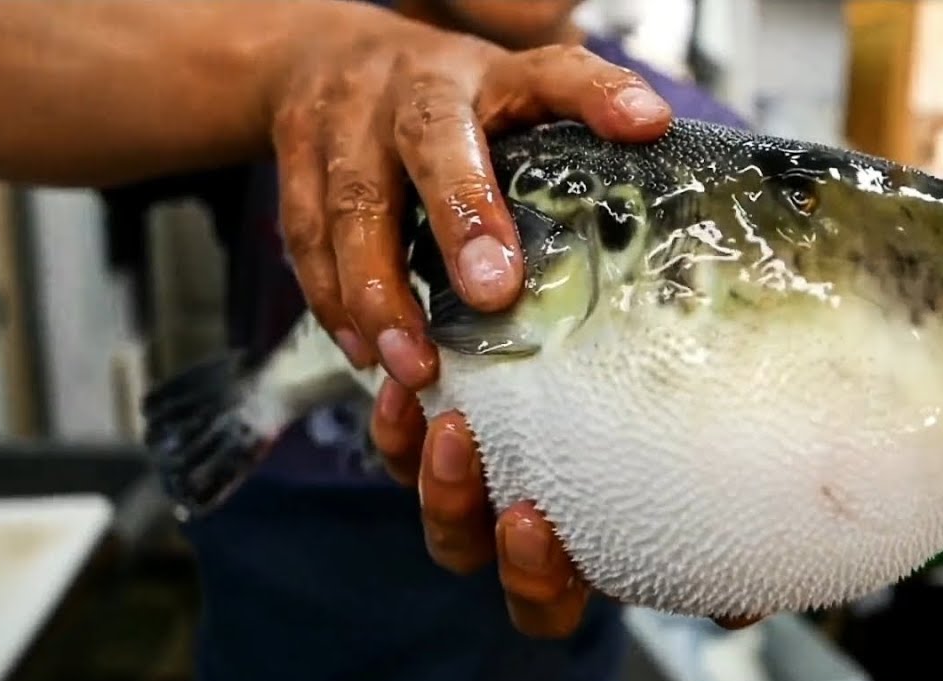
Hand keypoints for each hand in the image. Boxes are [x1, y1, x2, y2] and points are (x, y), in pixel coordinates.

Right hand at [268, 6, 672, 387]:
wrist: (317, 54)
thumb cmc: (439, 97)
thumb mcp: (504, 96)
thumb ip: (564, 132)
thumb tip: (648, 174)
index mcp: (486, 73)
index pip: (551, 71)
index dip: (597, 95)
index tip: (644, 125)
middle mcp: (412, 87)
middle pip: (433, 142)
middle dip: (461, 218)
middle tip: (491, 294)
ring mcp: (344, 120)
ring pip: (352, 204)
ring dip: (380, 291)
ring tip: (415, 364)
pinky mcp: (294, 158)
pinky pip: (304, 237)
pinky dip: (331, 300)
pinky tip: (363, 351)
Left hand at [370, 379, 764, 637]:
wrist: (628, 299)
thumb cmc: (690, 382)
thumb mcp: (726, 455)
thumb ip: (739, 527)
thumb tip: (736, 608)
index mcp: (582, 543)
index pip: (544, 601)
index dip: (533, 579)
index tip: (535, 522)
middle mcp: (527, 514)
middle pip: (471, 554)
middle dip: (468, 522)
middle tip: (485, 470)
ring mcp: (487, 466)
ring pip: (437, 503)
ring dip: (433, 477)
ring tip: (447, 420)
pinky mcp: (454, 413)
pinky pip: (404, 438)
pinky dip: (399, 421)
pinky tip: (412, 380)